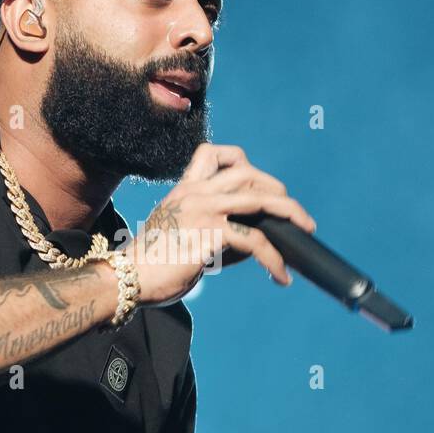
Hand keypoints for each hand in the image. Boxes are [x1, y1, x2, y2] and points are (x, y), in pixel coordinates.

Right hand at [126, 143, 316, 305]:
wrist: (128, 279)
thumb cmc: (151, 265)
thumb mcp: (184, 238)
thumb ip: (217, 233)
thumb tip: (258, 245)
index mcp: (184, 190)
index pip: (211, 153)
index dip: (240, 161)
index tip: (258, 182)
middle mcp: (195, 193)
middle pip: (248, 174)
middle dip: (278, 192)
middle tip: (296, 216)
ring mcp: (204, 210)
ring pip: (260, 200)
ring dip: (290, 215)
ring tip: (306, 232)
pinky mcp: (210, 233)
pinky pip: (255, 241)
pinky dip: (274, 259)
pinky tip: (280, 275)